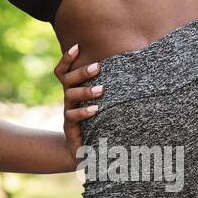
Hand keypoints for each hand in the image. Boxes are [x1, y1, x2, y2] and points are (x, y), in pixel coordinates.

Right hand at [56, 44, 101, 161]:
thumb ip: (110, 88)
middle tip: (97, 67)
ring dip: (85, 91)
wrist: (83, 150)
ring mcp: (68, 112)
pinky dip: (83, 112)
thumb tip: (134, 65)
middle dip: (81, 71)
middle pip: (67, 80)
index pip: (63, 71)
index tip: (77, 46)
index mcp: (73, 89)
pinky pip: (72, 116)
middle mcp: (68, 98)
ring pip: (70, 95)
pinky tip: (95, 110)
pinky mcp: (70, 127)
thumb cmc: (97, 121)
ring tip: (101, 90)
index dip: (67, 59)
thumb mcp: (101, 104)